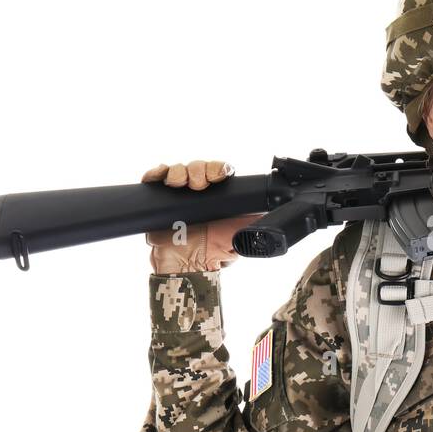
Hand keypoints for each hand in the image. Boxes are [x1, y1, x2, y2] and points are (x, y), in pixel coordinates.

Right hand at [141, 160, 263, 272]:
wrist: (188, 265)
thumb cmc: (215, 250)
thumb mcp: (242, 234)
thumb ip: (257, 222)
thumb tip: (278, 214)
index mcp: (219, 195)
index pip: (219, 171)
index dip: (218, 169)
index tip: (218, 176)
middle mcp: (198, 191)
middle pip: (198, 166)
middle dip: (199, 170)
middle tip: (198, 185)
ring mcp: (178, 193)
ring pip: (177, 169)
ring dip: (179, 171)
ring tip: (179, 184)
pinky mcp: (158, 198)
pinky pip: (155, 178)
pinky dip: (156, 173)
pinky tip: (160, 177)